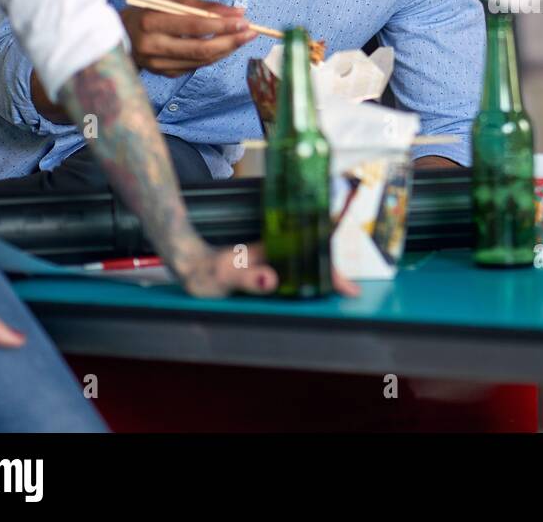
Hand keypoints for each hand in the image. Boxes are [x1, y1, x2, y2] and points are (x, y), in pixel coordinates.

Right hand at [120, 0, 257, 76]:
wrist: (119, 35)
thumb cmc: (149, 13)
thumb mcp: (171, 2)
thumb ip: (203, 6)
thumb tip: (237, 12)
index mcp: (151, 22)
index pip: (194, 26)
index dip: (222, 25)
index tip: (244, 20)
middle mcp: (152, 46)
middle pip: (200, 49)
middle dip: (231, 41)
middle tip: (251, 32)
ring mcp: (157, 64)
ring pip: (201, 61)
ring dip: (227, 49)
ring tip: (243, 37)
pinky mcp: (164, 74)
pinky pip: (196, 66)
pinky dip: (214, 56)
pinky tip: (225, 46)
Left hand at [172, 242, 359, 298]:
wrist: (190, 266)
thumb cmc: (207, 270)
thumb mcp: (225, 277)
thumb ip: (247, 278)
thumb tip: (272, 280)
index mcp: (273, 249)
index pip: (310, 256)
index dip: (331, 271)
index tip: (349, 287)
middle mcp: (276, 253)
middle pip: (313, 259)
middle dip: (334, 274)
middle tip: (352, 292)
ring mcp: (272, 261)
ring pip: (305, 266)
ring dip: (323, 277)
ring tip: (341, 290)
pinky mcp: (267, 270)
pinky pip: (294, 275)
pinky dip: (309, 282)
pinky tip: (315, 291)